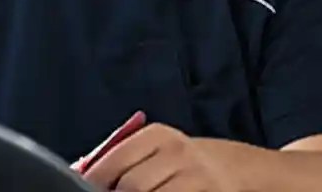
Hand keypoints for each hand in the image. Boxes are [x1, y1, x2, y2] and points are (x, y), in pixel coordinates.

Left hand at [82, 121, 235, 191]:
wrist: (241, 169)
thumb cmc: (185, 161)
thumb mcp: (157, 149)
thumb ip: (120, 158)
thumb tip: (81, 171)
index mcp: (158, 135)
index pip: (115, 159)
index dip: (95, 181)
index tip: (82, 190)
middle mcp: (178, 152)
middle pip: (131, 186)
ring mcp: (196, 178)